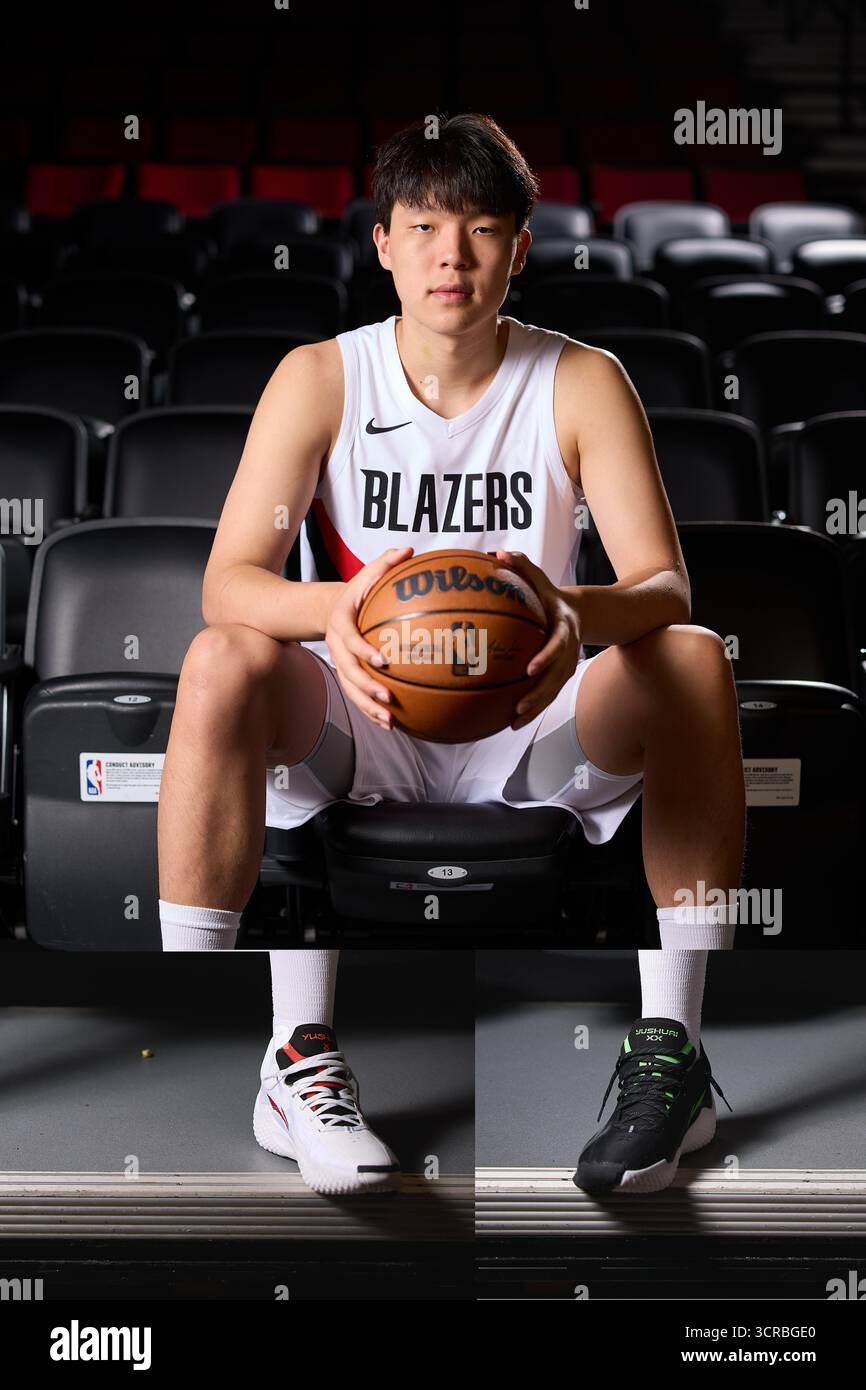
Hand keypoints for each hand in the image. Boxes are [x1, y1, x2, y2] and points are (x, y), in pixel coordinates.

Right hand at [324, 546, 413, 729]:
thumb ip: (386, 562)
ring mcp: (340, 663)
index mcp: (341, 622)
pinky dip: (371, 711)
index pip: (349, 639)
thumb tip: (410, 551)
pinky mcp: (346, 675)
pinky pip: (357, 696)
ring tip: (389, 721)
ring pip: (351, 690)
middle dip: (367, 688)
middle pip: (348, 672)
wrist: (330, 610)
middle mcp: (337, 646)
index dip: (363, 651)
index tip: (382, 660)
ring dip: (368, 707)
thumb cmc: (358, 591)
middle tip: (388, 698)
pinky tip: (391, 724)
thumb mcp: (368, 573)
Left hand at [488, 549, 580, 730]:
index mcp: (564, 627)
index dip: (545, 658)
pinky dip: (532, 710)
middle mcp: (568, 651)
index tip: (529, 669)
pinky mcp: (560, 676)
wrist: (579, 613)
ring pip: (552, 692)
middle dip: (538, 695)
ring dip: (535, 709)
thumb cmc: (550, 594)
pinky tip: (510, 722)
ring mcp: (566, 666)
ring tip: (513, 722)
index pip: (558, 645)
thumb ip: (521, 565)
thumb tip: (496, 553)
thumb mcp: (540, 577)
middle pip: (556, 678)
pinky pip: (546, 695)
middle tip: (518, 707)